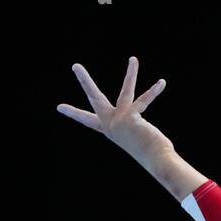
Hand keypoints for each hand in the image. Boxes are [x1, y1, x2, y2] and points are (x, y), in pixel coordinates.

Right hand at [57, 57, 174, 167]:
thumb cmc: (150, 155)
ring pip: (126, 91)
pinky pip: (146, 100)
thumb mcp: (138, 142)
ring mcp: (120, 119)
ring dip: (131, 73)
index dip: (74, 113)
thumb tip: (143, 138)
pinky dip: (155, 91)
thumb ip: (139, 133)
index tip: (59, 107)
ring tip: (134, 59)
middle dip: (85, 81)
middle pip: (95, 98)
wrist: (155, 161)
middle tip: (75, 66)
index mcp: (109, 130)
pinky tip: (161, 83)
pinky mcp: (131, 116)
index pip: (88, 121)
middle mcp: (111, 124)